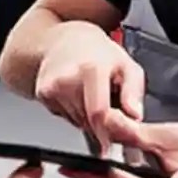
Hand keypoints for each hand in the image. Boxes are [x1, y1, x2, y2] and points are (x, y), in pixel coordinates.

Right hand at [35, 22, 144, 150]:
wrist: (64, 39)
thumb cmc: (98, 52)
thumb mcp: (127, 65)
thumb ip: (134, 92)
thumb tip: (135, 116)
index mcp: (91, 69)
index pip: (99, 113)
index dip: (112, 131)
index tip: (122, 138)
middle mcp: (67, 78)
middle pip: (90, 121)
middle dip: (105, 124)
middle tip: (111, 106)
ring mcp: (51, 87)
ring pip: (79, 123)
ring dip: (90, 119)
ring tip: (93, 94)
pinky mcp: (42, 95)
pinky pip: (66, 118)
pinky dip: (76, 113)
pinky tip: (78, 95)